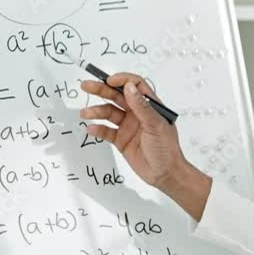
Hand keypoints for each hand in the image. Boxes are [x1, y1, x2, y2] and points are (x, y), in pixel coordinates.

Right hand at [79, 73, 186, 189]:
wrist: (165, 174)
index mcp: (150, 106)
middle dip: (102, 90)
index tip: (109, 80)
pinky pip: (106, 130)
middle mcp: (138, 113)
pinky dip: (98, 128)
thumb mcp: (155, 125)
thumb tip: (129, 87)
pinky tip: (91, 128)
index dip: (122, 80)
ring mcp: (128, 125)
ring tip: (86, 113)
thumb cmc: (167, 148)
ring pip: (109, 112)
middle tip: (87, 85)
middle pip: (117, 96)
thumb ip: (142, 106)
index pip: (135, 86)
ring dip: (97, 111)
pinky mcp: (121, 139)